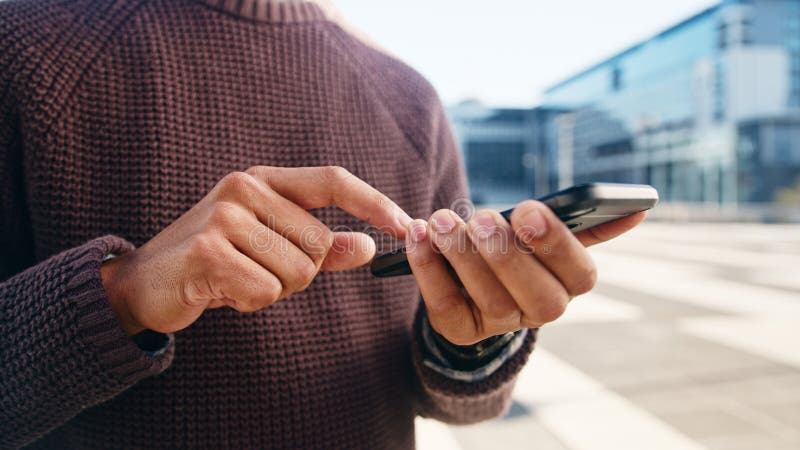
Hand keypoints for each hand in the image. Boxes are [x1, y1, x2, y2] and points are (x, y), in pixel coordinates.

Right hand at [101, 166, 410, 334]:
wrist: (145, 283)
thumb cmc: (216, 261)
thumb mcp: (271, 246)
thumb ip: (320, 245)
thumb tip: (368, 246)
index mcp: (264, 179)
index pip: (333, 180)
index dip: (374, 202)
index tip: (407, 224)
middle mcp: (245, 188)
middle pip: (319, 245)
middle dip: (299, 273)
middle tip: (257, 271)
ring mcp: (224, 216)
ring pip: (297, 271)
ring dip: (273, 289)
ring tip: (237, 278)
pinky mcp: (209, 251)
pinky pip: (267, 290)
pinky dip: (250, 301)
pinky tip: (222, 291)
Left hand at [406, 200, 645, 344]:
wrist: (476, 288)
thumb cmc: (518, 249)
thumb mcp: (548, 237)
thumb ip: (586, 226)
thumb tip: (636, 211)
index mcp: (571, 283)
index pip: (579, 272)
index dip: (555, 243)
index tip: (528, 210)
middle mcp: (541, 310)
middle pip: (534, 292)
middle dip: (506, 252)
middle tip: (481, 217)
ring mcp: (500, 325)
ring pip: (488, 298)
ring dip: (462, 255)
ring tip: (442, 220)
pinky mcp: (461, 331)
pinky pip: (444, 304)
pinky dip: (427, 267)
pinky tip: (418, 235)